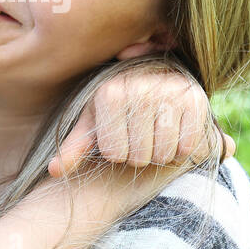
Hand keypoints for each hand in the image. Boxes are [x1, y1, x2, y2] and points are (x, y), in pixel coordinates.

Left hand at [48, 65, 234, 176]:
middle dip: (138, 156)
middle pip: (138, 156)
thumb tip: (53, 170)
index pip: (113, 153)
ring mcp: (170, 92)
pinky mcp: (196, 100)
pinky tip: (174, 135)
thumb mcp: (94, 123)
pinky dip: (180, 149)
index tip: (119, 138)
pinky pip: (186, 146)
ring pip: (163, 153)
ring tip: (155, 137)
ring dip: (159, 154)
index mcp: (111, 93)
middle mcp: (140, 88)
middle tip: (140, 139)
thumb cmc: (118, 107)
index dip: (116, 154)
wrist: (155, 77)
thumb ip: (74, 147)